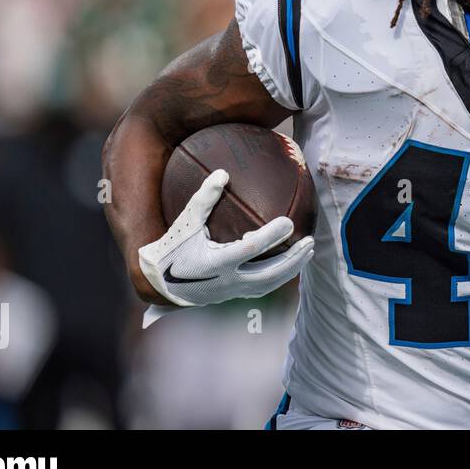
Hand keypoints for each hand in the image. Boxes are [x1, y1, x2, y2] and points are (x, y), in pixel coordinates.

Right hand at [138, 169, 314, 307]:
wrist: (158, 282)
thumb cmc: (172, 247)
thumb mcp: (185, 221)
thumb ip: (203, 198)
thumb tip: (223, 172)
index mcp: (215, 263)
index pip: (250, 249)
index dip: (271, 236)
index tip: (289, 222)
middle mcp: (226, 280)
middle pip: (269, 274)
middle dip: (293, 259)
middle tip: (310, 241)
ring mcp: (231, 291)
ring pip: (269, 284)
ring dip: (292, 269)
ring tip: (308, 252)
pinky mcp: (232, 295)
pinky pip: (262, 288)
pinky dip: (279, 276)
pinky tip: (291, 264)